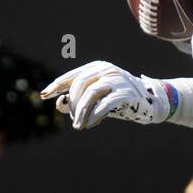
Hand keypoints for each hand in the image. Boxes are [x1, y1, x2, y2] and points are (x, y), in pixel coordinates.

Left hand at [40, 61, 172, 130]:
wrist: (149, 102)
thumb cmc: (118, 100)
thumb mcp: (96, 99)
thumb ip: (78, 101)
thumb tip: (60, 105)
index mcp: (97, 67)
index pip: (72, 76)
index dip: (56, 86)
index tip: (43, 95)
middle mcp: (106, 69)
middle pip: (79, 85)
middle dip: (72, 104)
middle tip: (74, 120)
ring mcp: (117, 80)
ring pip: (90, 94)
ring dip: (81, 112)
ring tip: (79, 125)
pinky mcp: (126, 93)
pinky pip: (104, 104)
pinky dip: (94, 115)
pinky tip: (90, 123)